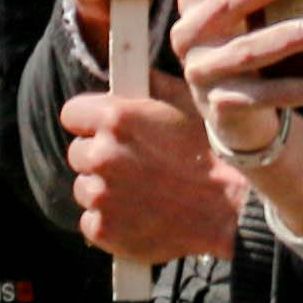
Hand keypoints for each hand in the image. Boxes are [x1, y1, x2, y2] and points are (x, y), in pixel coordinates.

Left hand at [63, 86, 242, 263]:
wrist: (230, 209)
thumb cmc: (213, 153)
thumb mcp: (187, 103)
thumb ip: (152, 84)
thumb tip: (133, 73)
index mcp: (116, 118)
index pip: (72, 114)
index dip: (88, 121)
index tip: (100, 129)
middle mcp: (103, 155)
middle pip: (77, 153)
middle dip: (98, 156)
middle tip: (130, 164)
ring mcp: (101, 195)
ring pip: (85, 188)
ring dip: (104, 189)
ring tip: (140, 192)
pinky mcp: (104, 230)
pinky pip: (92, 222)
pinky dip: (109, 221)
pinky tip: (138, 216)